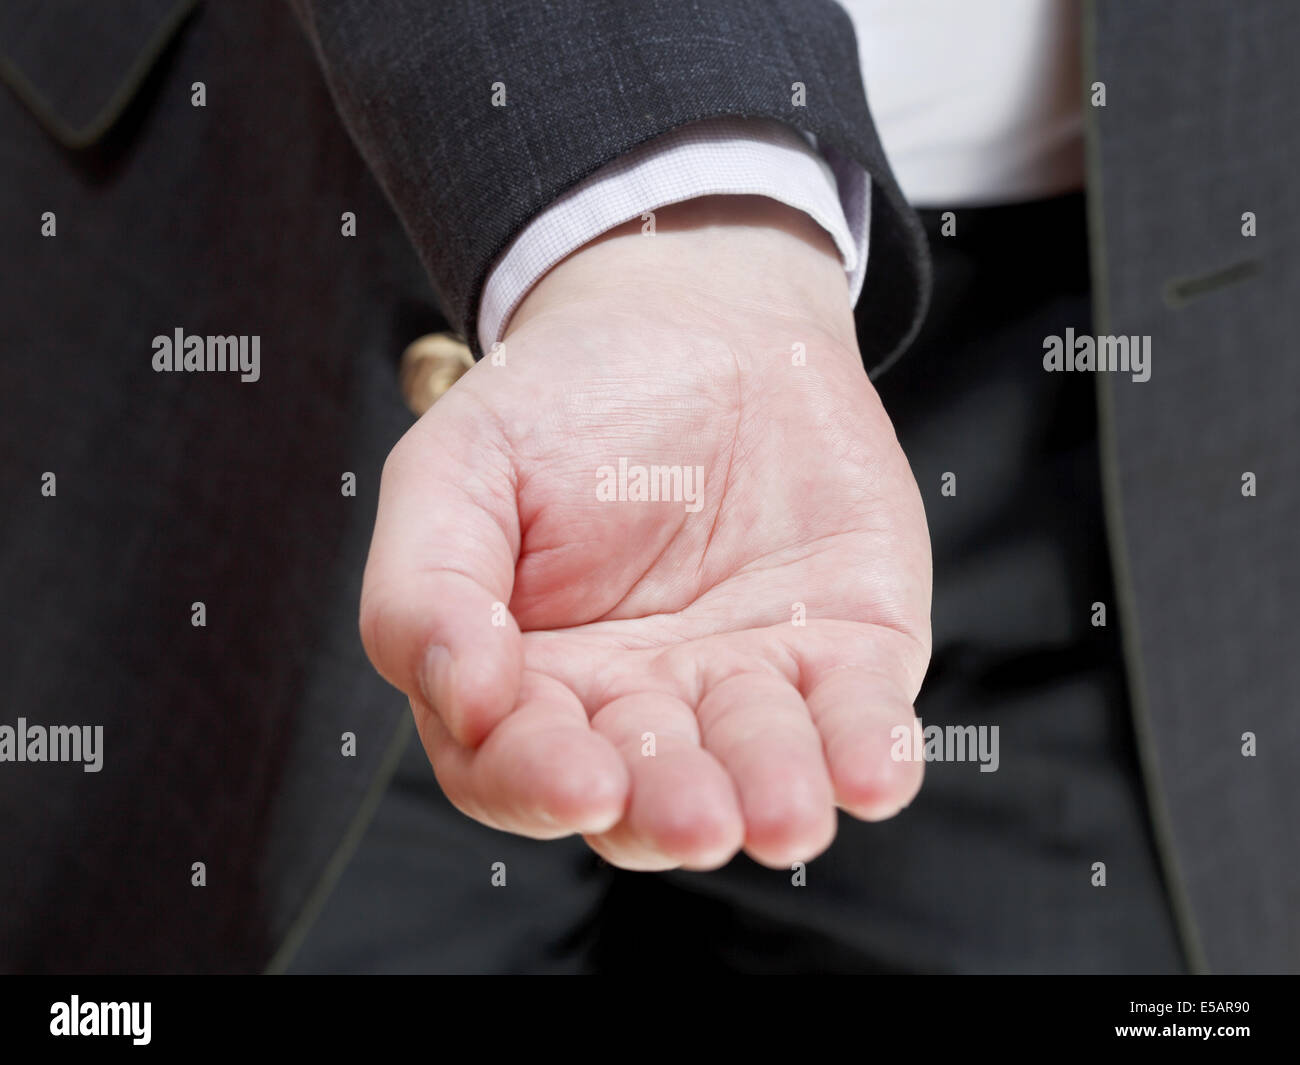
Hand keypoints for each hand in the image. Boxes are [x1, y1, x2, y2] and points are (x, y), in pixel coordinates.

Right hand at [360, 196, 931, 869]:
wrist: (698, 316)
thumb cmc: (563, 399)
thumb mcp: (459, 465)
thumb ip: (426, 585)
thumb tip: (463, 697)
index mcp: (535, 681)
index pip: (519, 767)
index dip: (540, 784)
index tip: (578, 779)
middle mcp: (643, 706)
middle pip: (648, 792)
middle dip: (671, 808)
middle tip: (695, 816)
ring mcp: (749, 685)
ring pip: (759, 771)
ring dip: (774, 796)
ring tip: (785, 812)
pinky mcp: (844, 649)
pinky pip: (858, 716)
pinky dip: (869, 751)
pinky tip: (874, 774)